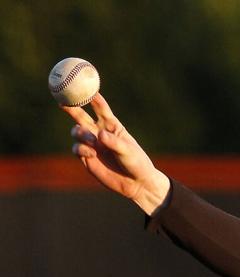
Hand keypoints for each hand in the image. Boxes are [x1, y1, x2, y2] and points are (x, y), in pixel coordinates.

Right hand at [61, 94, 169, 214]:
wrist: (136, 184)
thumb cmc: (136, 163)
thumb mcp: (128, 150)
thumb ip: (113, 142)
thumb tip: (99, 135)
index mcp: (112, 125)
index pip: (100, 107)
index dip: (92, 97)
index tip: (87, 89)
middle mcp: (99, 132)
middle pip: (81, 115)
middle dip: (71, 107)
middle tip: (63, 102)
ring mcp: (92, 145)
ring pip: (77, 132)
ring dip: (81, 134)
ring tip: (92, 141)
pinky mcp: (87, 158)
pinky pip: (77, 148)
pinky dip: (81, 149)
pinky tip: (92, 153)